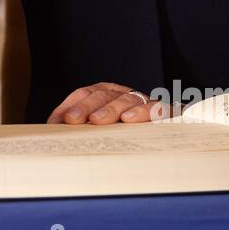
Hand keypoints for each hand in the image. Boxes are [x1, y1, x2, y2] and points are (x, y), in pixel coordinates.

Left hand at [47, 82, 174, 124]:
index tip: (56, 122)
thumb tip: (54, 135)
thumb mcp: (104, 129)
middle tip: (72, 120)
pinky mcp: (164, 111)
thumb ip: (83, 130)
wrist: (175, 126)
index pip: (84, 94)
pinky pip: (154, 109)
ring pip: (125, 99)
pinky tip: (129, 120)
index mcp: (105, 94)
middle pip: (101, 94)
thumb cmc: (128, 131)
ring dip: (109, 109)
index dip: (70, 105)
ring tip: (96, 120)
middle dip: (85, 107)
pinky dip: (141, 112)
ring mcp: (143, 101)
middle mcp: (122, 94)